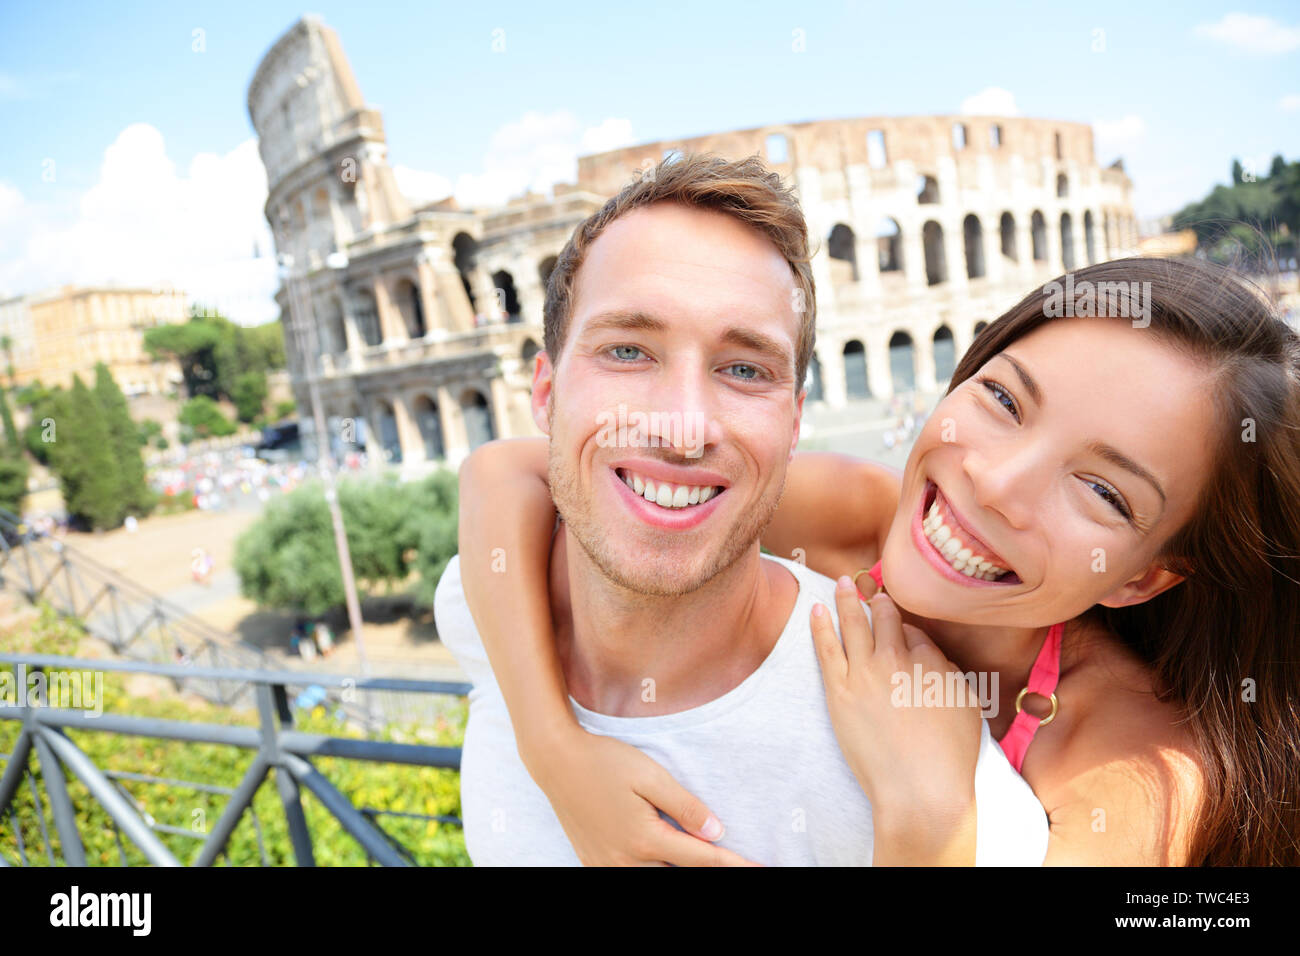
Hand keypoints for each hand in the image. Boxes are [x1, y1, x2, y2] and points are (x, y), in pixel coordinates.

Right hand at [525, 722, 759, 865]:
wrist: (555, 762)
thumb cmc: (605, 762)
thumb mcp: (650, 776)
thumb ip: (685, 806)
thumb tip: (716, 833)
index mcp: (645, 840)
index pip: (703, 861)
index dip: (735, 867)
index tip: (761, 870)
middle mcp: (626, 862)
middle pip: (681, 877)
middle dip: (710, 872)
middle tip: (740, 865)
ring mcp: (607, 867)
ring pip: (656, 881)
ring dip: (682, 872)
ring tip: (705, 861)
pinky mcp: (594, 864)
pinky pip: (632, 876)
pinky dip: (654, 872)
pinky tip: (664, 861)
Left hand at [810, 577, 980, 864]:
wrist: (921, 790)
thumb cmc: (949, 758)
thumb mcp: (965, 707)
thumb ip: (948, 674)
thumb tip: (933, 658)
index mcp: (931, 661)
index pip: (915, 632)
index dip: (908, 631)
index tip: (901, 630)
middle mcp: (898, 659)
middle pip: (886, 619)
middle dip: (878, 603)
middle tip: (870, 590)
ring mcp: (866, 672)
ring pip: (854, 624)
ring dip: (847, 599)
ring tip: (841, 583)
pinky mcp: (839, 691)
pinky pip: (826, 647)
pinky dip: (820, 624)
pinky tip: (816, 608)